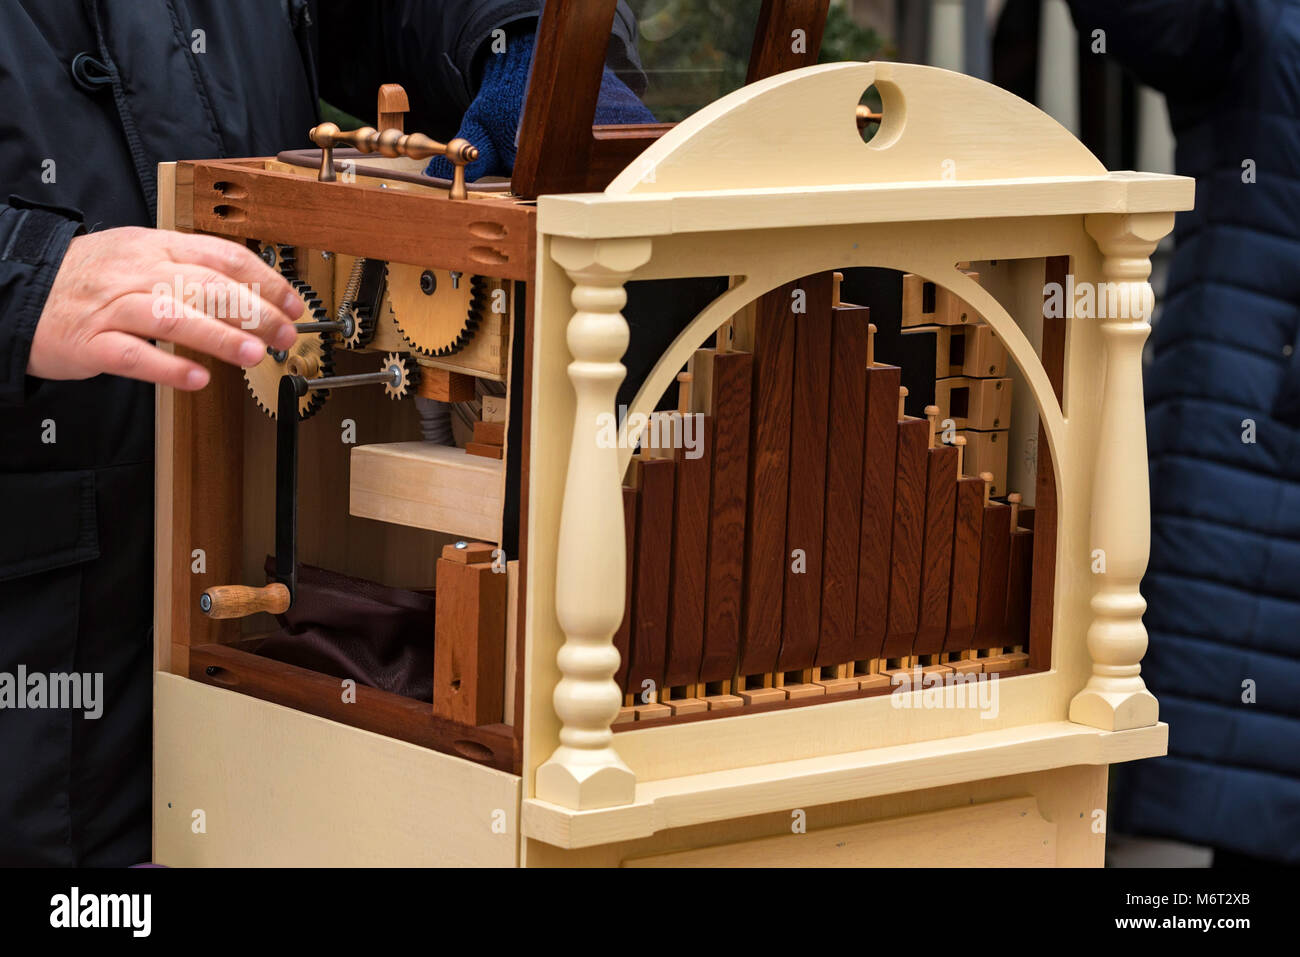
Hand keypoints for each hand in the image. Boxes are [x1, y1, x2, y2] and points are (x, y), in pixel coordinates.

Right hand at [28, 227, 304, 390]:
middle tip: (285, 334)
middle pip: (206, 287)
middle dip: (255, 311)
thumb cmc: (88, 279)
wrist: (17, 290)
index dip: (265, 280)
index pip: (222, 257)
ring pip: (173, 317)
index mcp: (156, 248)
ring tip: (253, 355)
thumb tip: (251, 289)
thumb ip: (190, 270)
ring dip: (219, 337)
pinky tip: (197, 379)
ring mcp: (112, 308)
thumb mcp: (140, 256)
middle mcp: (138, 273)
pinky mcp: (90, 343)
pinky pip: (133, 356)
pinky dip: (167, 368)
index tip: (293, 303)